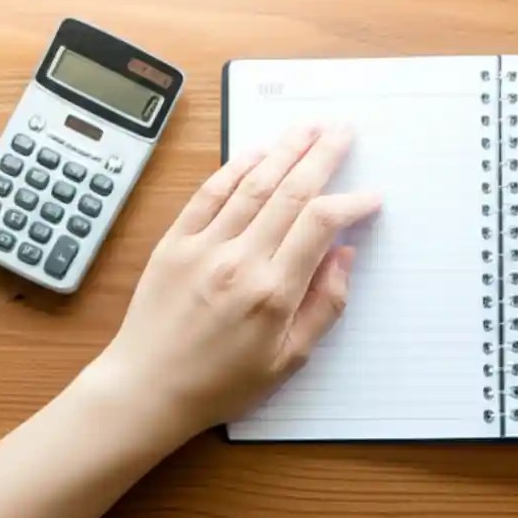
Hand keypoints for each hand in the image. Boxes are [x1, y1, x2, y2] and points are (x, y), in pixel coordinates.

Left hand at [84, 123, 380, 440]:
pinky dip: (236, 168)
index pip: (320, 225)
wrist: (147, 389)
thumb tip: (343, 256)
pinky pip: (209, 194)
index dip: (350, 203)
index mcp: (272, 293)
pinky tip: (258, 152)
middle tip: (344, 132)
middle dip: (322, 157)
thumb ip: (324, 306)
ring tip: (309, 128)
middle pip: (290, 192)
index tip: (370, 197)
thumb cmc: (219, 383)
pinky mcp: (174, 243)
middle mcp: (238, 261)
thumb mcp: (288, 361)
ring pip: (253, 185)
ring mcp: (203, 247)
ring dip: (285, 150)